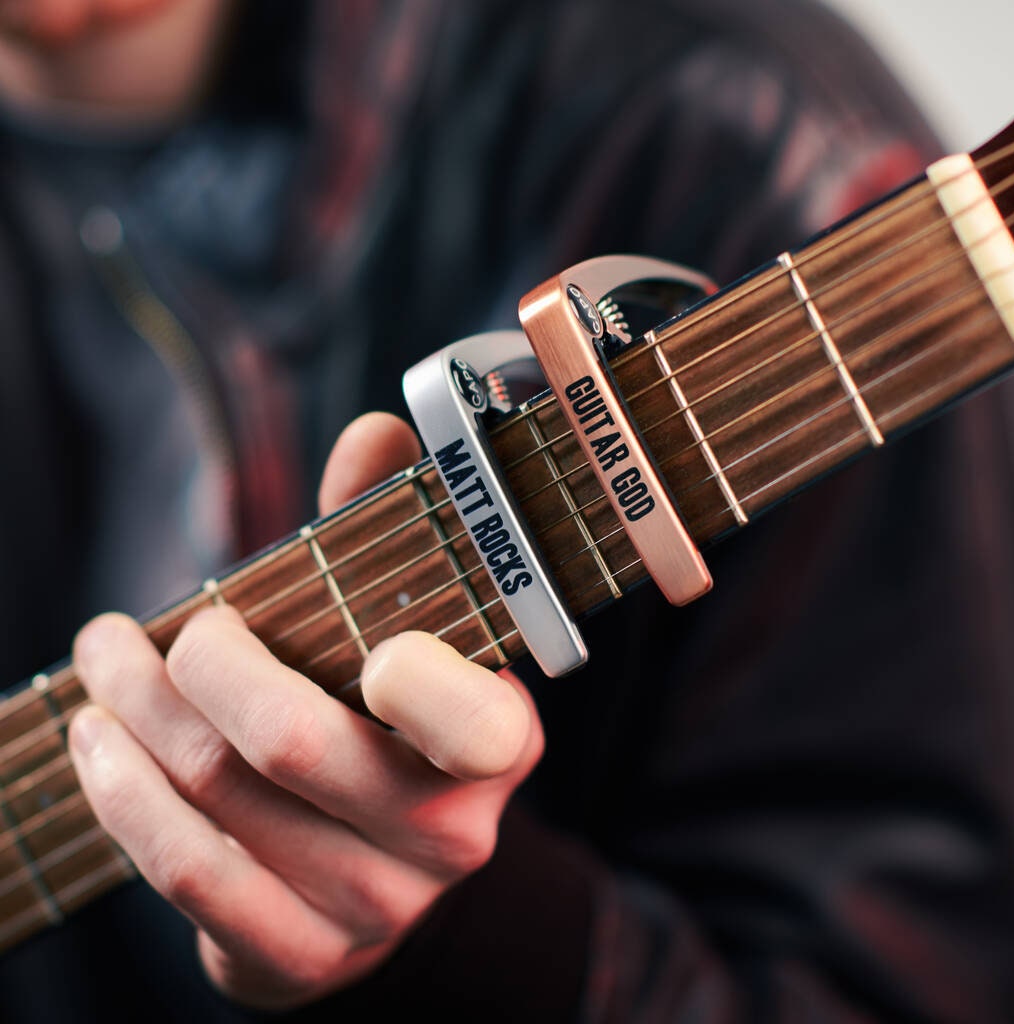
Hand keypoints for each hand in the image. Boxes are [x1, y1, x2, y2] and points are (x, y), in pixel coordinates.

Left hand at [68, 413, 544, 1008]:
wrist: (385, 875)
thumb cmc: (389, 726)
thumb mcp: (407, 635)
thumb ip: (391, 534)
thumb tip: (380, 429)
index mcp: (498, 744)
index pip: (470, 722)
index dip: (406, 678)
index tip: (319, 622)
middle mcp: (449, 834)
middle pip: (291, 743)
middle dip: (195, 666)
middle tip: (150, 630)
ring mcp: (376, 906)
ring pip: (221, 798)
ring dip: (134, 716)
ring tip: (103, 664)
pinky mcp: (300, 956)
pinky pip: (187, 875)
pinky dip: (124, 796)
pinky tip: (98, 745)